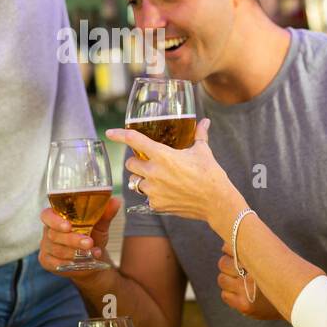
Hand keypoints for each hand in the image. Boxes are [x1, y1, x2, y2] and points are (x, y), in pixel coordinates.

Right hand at [39, 195, 121, 276]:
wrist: (92, 259)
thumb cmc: (93, 236)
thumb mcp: (100, 225)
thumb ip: (105, 214)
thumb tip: (116, 201)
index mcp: (57, 216)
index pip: (47, 215)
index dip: (55, 220)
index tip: (68, 226)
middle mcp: (48, 231)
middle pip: (54, 234)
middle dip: (72, 239)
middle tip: (89, 242)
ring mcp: (46, 247)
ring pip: (56, 249)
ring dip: (74, 252)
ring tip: (92, 253)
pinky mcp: (47, 261)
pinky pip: (55, 263)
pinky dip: (69, 262)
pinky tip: (82, 262)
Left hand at [107, 119, 238, 223]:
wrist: (217, 202)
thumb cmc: (210, 174)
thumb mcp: (203, 151)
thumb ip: (199, 135)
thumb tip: (205, 121)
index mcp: (163, 155)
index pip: (134, 140)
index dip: (119, 135)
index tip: (109, 132)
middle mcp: (154, 172)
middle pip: (130, 164)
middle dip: (136, 162)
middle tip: (148, 162)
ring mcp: (153, 190)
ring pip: (135, 182)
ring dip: (142, 179)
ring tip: (158, 179)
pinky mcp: (156, 204)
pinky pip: (147, 197)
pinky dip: (153, 194)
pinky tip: (167, 192)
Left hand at [216, 248, 280, 319]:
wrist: (297, 302)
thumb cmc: (283, 276)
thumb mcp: (275, 259)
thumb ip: (256, 251)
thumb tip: (231, 241)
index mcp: (259, 260)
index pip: (230, 248)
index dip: (229, 248)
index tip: (234, 251)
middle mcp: (251, 276)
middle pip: (223, 263)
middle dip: (228, 264)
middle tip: (237, 267)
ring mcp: (246, 292)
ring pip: (222, 279)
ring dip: (227, 279)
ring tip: (238, 281)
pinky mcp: (244, 306)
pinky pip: (225, 295)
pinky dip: (229, 293)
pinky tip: (240, 293)